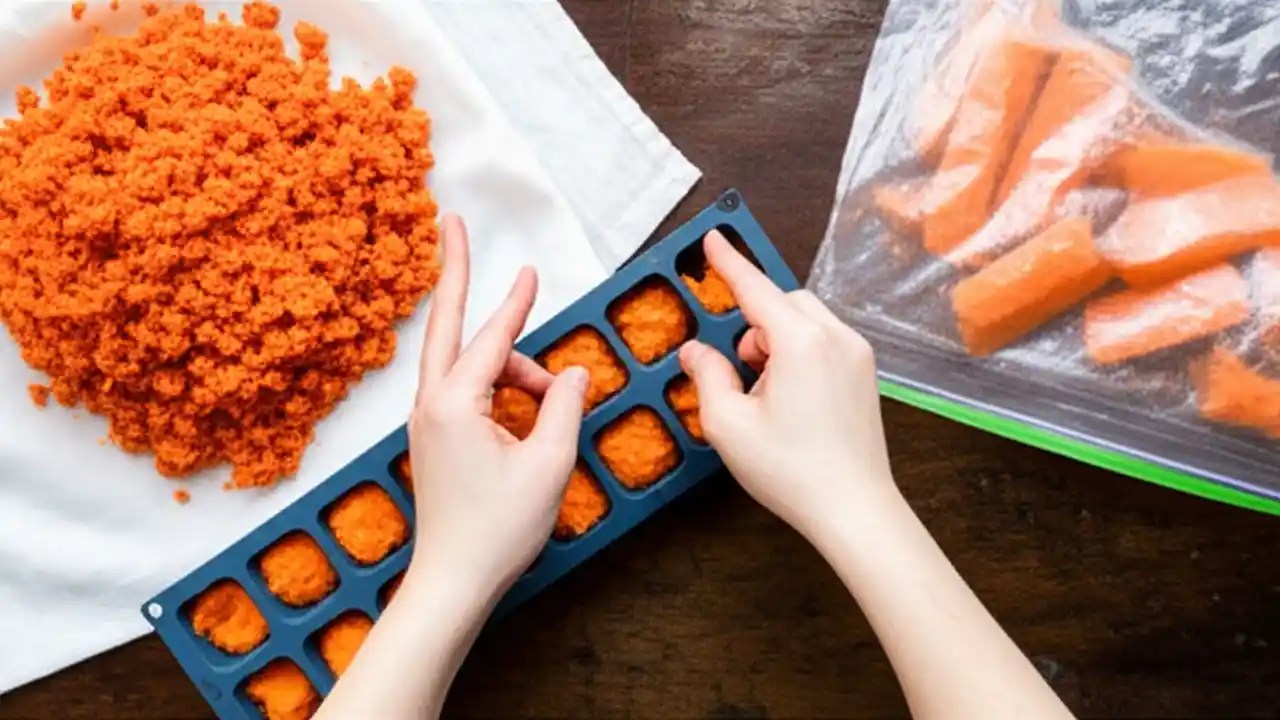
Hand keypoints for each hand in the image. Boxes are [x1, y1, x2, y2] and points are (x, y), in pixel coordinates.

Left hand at [407, 214, 587, 601]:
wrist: (453, 581)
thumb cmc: (498, 530)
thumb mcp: (548, 465)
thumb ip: (563, 408)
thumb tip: (574, 374)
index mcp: (455, 405)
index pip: (492, 338)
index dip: (517, 303)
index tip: (531, 269)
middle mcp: (430, 405)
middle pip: (445, 323)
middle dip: (452, 271)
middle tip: (451, 222)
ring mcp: (427, 422)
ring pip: (465, 365)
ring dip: (505, 361)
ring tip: (552, 393)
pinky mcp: (433, 439)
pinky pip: (464, 390)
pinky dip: (494, 382)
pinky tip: (524, 399)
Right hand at [678, 231, 895, 542]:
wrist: (854, 509)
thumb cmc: (791, 471)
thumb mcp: (728, 425)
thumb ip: (708, 375)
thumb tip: (697, 351)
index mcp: (801, 342)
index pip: (756, 288)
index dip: (729, 263)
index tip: (713, 238)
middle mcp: (836, 338)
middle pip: (782, 303)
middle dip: (753, 326)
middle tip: (741, 374)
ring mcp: (857, 355)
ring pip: (804, 322)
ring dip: (775, 343)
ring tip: (765, 396)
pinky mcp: (865, 374)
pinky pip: (823, 342)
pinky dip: (798, 356)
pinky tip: (789, 402)